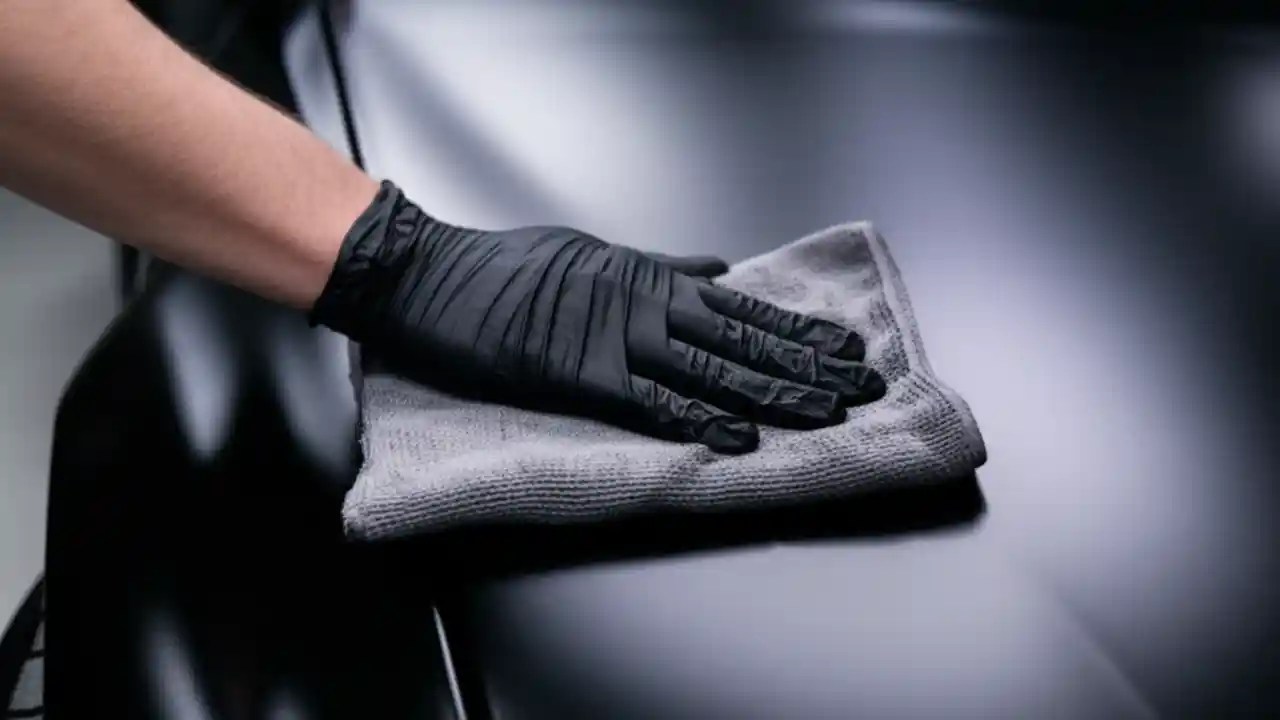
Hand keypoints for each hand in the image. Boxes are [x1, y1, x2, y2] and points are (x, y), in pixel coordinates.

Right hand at [312, 181, 884, 453]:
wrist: (434, 276)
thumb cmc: (504, 267)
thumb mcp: (592, 252)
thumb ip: (658, 266)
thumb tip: (714, 268)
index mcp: (648, 278)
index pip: (741, 306)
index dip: (796, 328)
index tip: (843, 345)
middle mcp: (645, 305)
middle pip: (742, 338)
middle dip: (806, 364)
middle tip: (863, 384)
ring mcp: (616, 340)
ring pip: (712, 369)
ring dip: (773, 392)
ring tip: (826, 411)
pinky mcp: (582, 376)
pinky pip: (651, 402)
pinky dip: (700, 419)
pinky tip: (742, 436)